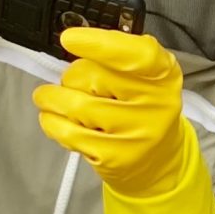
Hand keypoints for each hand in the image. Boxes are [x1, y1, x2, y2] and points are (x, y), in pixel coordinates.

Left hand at [33, 29, 214, 213]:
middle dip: (69, 78)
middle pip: (93, 79)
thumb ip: (123, 64)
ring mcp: (136, 137)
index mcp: (166, 80)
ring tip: (48, 99)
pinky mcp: (115, 161)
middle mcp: (156, 107)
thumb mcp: (148, 86)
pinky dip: (53, 125)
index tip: (69, 38)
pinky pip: (70, 136)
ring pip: (76, 107)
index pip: (136, 53)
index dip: (101, 44)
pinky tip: (52, 120)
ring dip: (52, 100)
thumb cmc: (147, 120)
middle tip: (65, 79)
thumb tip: (75, 43)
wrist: (165, 175)